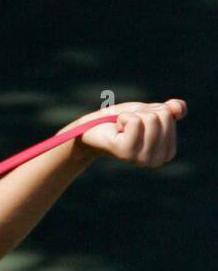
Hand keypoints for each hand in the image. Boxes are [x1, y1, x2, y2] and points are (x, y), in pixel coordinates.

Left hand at [61, 99, 186, 166]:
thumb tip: (177, 109)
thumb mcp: (150, 112)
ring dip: (134, 115)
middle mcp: (156, 160)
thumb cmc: (122, 122)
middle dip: (145, 112)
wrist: (93, 130)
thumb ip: (170, 110)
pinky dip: (124, 117)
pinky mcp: (126, 152)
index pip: (172, 118)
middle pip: (163, 117)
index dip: (155, 111)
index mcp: (166, 152)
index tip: (141, 122)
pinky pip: (135, 122)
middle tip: (129, 124)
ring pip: (151, 119)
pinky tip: (116, 128)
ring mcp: (141, 158)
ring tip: (123, 127)